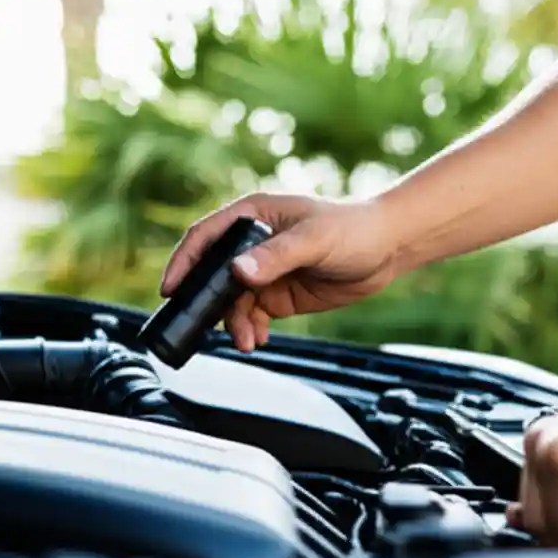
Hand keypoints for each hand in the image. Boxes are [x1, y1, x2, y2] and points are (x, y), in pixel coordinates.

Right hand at [161, 193, 398, 351]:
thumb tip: (238, 272)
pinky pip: (252, 315)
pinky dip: (250, 329)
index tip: (170, 289)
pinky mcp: (276, 294)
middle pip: (213, 275)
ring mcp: (263, 271)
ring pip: (232, 301)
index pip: (205, 237)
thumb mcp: (314, 239)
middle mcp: (251, 244)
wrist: (386, 250)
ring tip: (247, 341)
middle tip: (207, 326)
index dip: (184, 261)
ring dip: (234, 323)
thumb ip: (275, 256)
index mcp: (252, 216)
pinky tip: (258, 339)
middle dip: (210, 303)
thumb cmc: (352, 229)